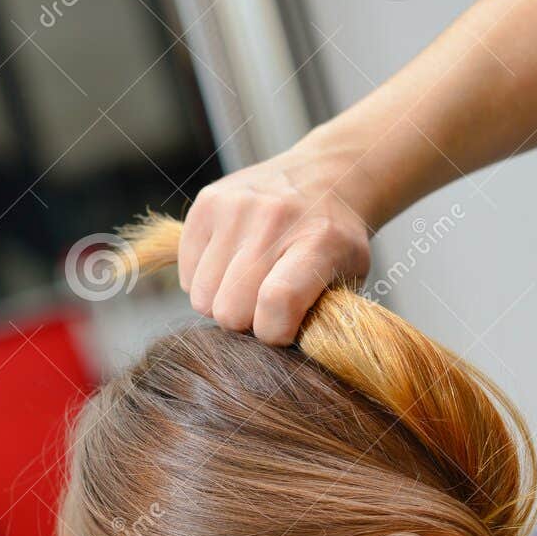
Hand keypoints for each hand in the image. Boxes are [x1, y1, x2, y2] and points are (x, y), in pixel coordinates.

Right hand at [180, 136, 377, 343]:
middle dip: (244, 322)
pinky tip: (230, 265)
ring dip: (221, 302)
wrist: (326, 176)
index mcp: (320, 240)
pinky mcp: (207, 203)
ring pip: (201, 297)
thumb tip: (280, 359)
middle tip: (263, 308)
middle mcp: (274, 218)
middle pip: (231, 309)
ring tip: (246, 285)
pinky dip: (205, 281)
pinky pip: (187, 276)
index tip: (284, 331)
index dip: (274, 334)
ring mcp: (236, 207)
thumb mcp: (348, 279)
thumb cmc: (335, 241)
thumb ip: (319, 318)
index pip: (277, 302)